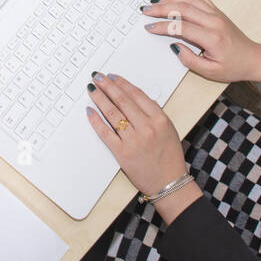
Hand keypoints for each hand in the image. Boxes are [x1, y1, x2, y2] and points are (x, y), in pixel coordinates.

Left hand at [84, 73, 201, 223]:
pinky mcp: (122, 153)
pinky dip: (96, 121)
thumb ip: (154, 113)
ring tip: (92, 89)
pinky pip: (105, 133)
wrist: (169, 183)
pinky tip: (90, 111)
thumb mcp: (169, 129)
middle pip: (122, 101)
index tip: (113, 76)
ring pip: (112, 114)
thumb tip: (137, 98)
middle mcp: (147, 128)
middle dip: (108, 86)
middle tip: (97, 77)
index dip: (122, 83)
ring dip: (100, 99)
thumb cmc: (170, 157)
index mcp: (160, 119)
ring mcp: (133, 140)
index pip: (137, 95)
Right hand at [139, 0, 260, 87]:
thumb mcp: (211, 72)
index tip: (149, 27)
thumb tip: (176, 47)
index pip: (181, 27)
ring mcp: (216, 14)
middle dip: (161, 8)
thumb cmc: (233, 66)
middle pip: (182, 8)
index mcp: (212, 37)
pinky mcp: (217, 11)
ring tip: (155, 3)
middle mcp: (214, 22)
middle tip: (145, 10)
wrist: (252, 58)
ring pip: (189, 0)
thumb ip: (190, 61)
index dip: (162, 26)